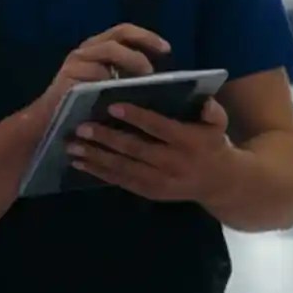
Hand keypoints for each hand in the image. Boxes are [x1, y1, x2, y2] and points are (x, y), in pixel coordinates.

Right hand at [34, 23, 171, 119]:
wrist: (49, 121)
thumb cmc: (83, 105)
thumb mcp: (107, 85)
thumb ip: (124, 75)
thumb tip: (157, 76)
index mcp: (96, 48)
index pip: (124, 31)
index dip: (146, 36)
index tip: (167, 49)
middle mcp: (85, 50)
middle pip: (117, 38)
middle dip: (141, 48)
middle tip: (153, 70)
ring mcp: (75, 62)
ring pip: (109, 51)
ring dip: (130, 63)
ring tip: (143, 80)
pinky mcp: (68, 77)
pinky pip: (95, 73)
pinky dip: (111, 80)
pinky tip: (121, 92)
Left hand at [66, 98, 239, 204]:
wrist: (219, 184)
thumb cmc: (212, 144)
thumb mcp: (219, 125)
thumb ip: (212, 111)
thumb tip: (204, 100)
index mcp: (188, 142)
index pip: (159, 128)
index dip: (136, 117)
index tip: (112, 106)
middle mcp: (172, 163)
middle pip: (135, 149)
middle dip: (106, 138)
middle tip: (81, 127)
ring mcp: (159, 181)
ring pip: (123, 168)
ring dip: (95, 157)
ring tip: (72, 146)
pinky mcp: (149, 192)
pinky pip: (121, 182)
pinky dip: (99, 173)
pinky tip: (80, 163)